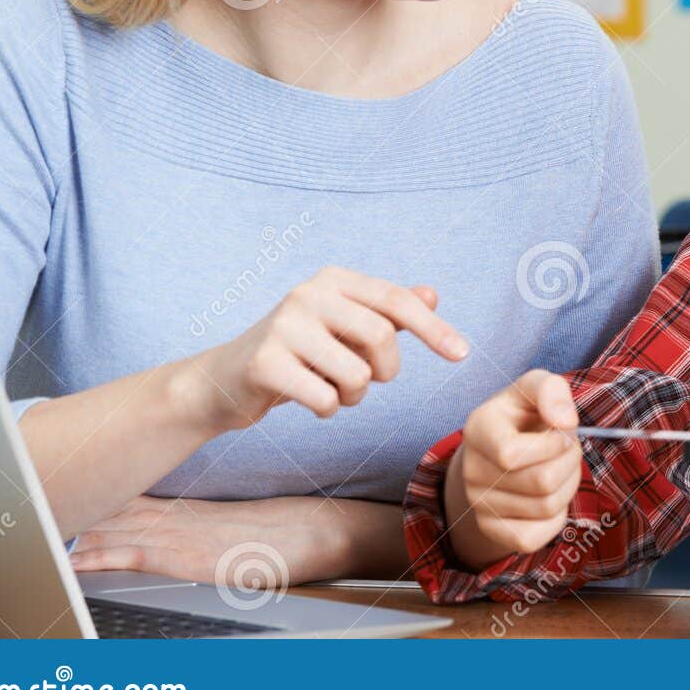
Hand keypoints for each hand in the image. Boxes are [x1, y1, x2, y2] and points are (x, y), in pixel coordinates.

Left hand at [67, 495, 406, 584]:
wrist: (323, 532)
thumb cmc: (296, 533)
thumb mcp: (249, 528)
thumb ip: (219, 529)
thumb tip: (207, 536)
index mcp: (190, 512)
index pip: (131, 499)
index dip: (96, 494)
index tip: (66, 487)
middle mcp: (179, 519)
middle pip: (114, 507)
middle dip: (77, 503)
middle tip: (37, 493)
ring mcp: (181, 536)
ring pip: (114, 528)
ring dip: (76, 527)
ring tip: (37, 521)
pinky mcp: (188, 557)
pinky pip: (133, 556)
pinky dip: (99, 556)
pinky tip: (72, 560)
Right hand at [190, 267, 467, 430]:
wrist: (226, 380)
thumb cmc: (301, 353)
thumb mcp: (345, 328)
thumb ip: (388, 312)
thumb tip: (432, 292)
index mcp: (333, 280)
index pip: (396, 301)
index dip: (434, 328)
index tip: (463, 355)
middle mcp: (307, 293)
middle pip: (381, 338)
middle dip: (384, 371)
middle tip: (364, 379)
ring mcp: (283, 326)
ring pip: (356, 375)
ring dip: (354, 396)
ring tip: (330, 388)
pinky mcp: (264, 363)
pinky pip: (326, 400)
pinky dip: (328, 410)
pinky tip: (308, 400)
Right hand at [444, 370, 581, 567]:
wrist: (501, 447)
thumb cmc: (524, 415)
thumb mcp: (535, 387)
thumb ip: (551, 390)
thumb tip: (565, 422)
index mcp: (478, 429)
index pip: (513, 454)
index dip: (552, 444)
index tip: (562, 430)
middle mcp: (471, 470)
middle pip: (542, 483)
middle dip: (571, 462)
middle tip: (568, 449)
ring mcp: (478, 503)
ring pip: (546, 508)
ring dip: (569, 485)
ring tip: (559, 466)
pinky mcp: (491, 529)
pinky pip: (535, 538)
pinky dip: (555, 518)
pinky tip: (550, 495)